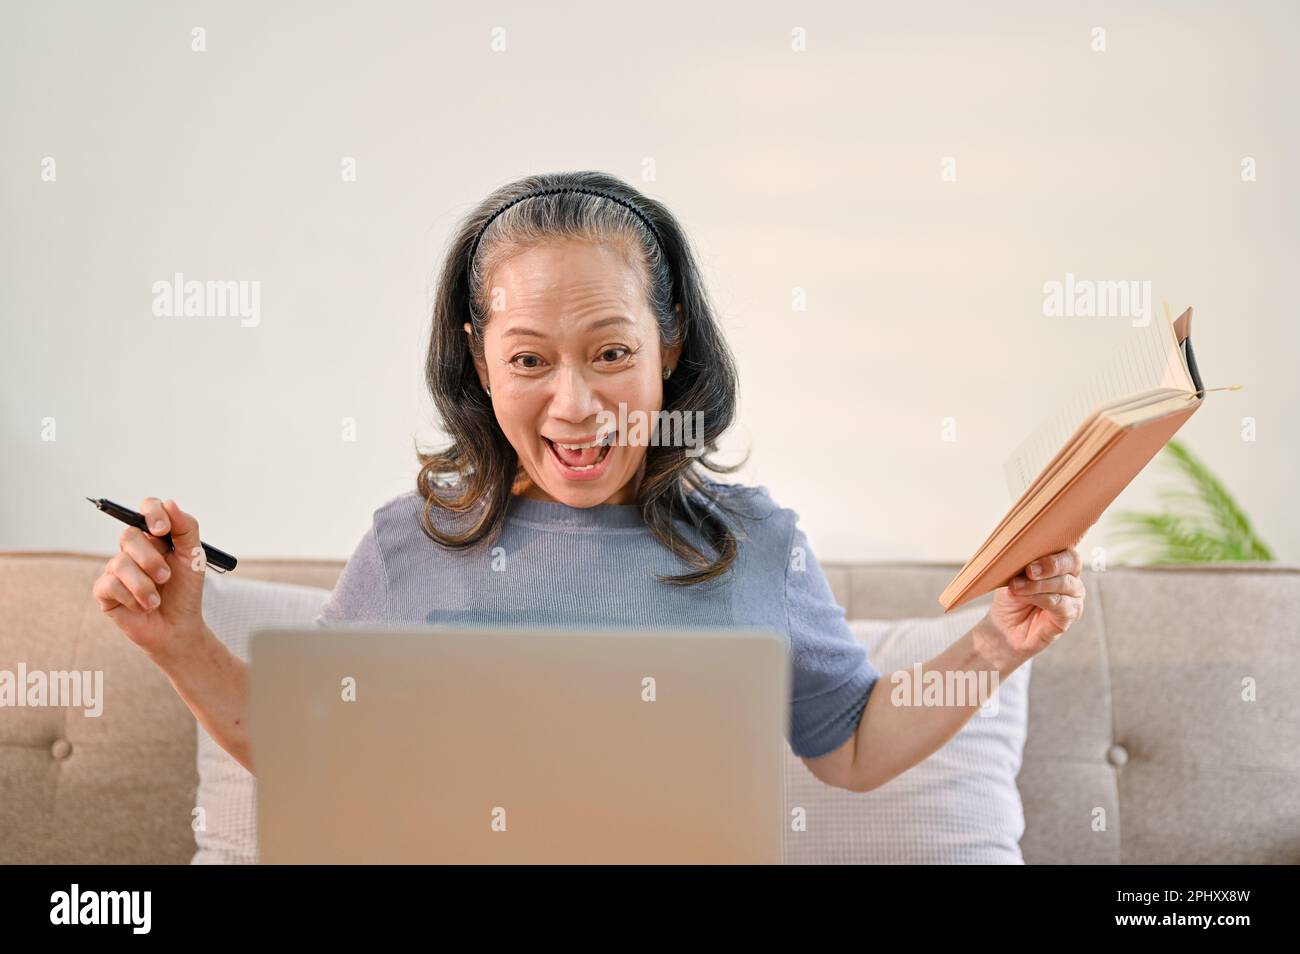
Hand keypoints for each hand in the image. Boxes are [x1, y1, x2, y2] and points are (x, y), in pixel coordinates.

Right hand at [92, 497, 208, 662]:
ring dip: (145, 585)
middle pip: (129, 535)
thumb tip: (169, 504)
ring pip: (120, 563)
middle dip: (150, 559)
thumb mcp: (193, 558)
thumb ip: (186, 529)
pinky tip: (141, 607)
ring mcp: (116, 568)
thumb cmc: (185, 591)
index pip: (147, 508)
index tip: (162, 531)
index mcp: (155, 536)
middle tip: (166, 577)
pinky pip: (111, 584)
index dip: (152, 513)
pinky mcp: (104, 590)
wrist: (178, 626)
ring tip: (156, 600)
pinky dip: (132, 598)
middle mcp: (133, 549)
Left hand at [979, 545, 1085, 662]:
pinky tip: (1024, 598)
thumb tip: (1019, 550)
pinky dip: (1040, 599)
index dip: (1057, 543)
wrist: (1004, 627)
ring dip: (1037, 585)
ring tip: (1016, 587)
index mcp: (1059, 561)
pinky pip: (1060, 603)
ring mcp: (1074, 596)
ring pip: (1064, 583)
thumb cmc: (1011, 596)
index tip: (1035, 546)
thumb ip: (1021, 561)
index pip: (1067, 546)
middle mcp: (1071, 576)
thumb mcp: (1012, 574)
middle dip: (1049, 565)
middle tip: (1028, 570)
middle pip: (1071, 562)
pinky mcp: (1070, 615)